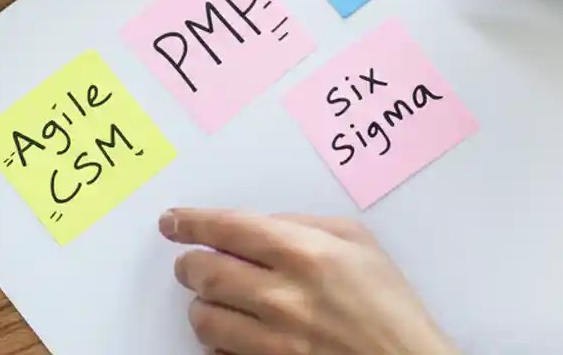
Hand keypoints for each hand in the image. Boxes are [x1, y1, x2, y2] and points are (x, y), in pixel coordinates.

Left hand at [161, 209, 455, 354]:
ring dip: (203, 305)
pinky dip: (219, 341)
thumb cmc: (390, 306)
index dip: (191, 222)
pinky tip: (237, 331)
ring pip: (204, 318)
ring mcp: (275, 341)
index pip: (226, 228)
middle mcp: (283, 296)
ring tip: (217, 300)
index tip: (172, 222)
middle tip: (191, 262)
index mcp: (304, 253)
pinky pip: (221, 354)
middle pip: (204, 272)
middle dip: (189, 264)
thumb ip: (304, 224)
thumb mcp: (358, 243)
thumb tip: (258, 224)